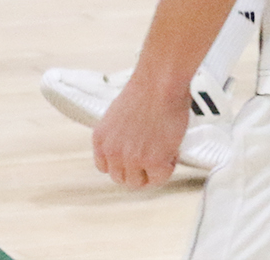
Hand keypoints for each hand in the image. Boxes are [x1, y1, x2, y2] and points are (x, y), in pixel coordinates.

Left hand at [93, 74, 189, 188]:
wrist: (158, 86)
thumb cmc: (144, 94)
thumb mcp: (117, 119)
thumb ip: (118, 138)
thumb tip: (130, 150)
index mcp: (100, 139)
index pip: (105, 167)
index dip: (123, 164)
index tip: (135, 159)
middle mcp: (111, 151)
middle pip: (121, 179)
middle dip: (138, 171)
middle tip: (152, 157)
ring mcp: (131, 159)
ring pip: (138, 183)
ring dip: (151, 173)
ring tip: (161, 153)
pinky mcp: (152, 162)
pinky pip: (159, 179)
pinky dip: (168, 169)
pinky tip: (170, 151)